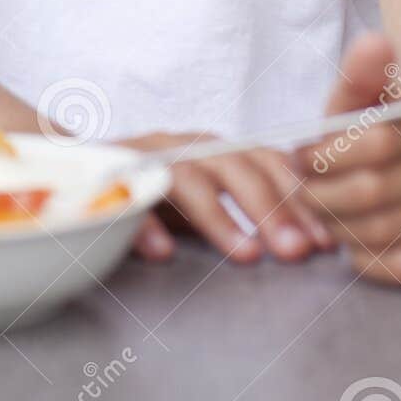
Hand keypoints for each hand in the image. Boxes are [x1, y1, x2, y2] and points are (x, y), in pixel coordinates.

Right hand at [124, 130, 334, 264]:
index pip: (266, 161)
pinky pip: (127, 198)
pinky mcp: (105, 175)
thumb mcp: (205, 196)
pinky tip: (162, 252)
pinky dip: (145, 223)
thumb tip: (307, 240)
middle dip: (270, 207)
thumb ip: (245, 208)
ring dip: (220, 217)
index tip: (326, 241)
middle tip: (296, 251)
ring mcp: (145, 156)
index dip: (299, 197)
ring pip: (187, 177)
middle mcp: (184, 145)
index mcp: (215, 148)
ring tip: (246, 256)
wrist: (75, 169)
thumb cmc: (154, 190)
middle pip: (233, 165)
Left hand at [297, 33, 400, 286]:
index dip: (325, 153)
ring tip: (318, 210)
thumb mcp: (370, 90)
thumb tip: (374, 43)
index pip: (377, 143)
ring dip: (335, 225)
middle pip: (372, 192)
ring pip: (382, 230)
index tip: (299, 155)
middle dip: (321, 192)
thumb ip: (363, 75)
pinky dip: (367, 259)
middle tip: (299, 189)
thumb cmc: (385, 115)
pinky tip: (350, 241)